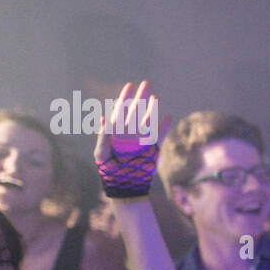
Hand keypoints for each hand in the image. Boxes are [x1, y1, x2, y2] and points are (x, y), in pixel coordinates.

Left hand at [94, 81, 172, 198]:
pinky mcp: (153, 149)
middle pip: (136, 111)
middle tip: (146, 83)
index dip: (125, 98)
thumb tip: (105, 119)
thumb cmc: (109, 171)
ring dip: (152, 109)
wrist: (124, 187)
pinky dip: (164, 127)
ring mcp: (142, 140)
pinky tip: (168, 116)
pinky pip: (159, 135)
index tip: (129, 86)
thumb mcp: (101, 154)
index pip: (121, 110)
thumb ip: (103, 137)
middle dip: (141, 97)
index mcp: (117, 132)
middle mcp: (130, 133)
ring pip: (149, 120)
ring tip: (156, 97)